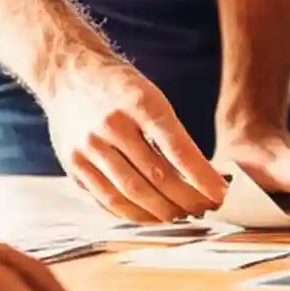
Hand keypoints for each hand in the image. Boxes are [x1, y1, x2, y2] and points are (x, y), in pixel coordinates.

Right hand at [44, 62, 227, 222]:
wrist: (67, 74)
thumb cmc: (122, 90)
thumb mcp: (153, 97)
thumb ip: (175, 136)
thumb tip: (207, 178)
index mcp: (140, 104)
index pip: (179, 151)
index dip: (203, 179)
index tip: (221, 195)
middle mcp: (112, 126)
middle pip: (157, 177)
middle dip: (187, 200)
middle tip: (206, 209)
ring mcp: (89, 147)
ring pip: (132, 193)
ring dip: (164, 212)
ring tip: (184, 216)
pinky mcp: (74, 165)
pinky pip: (108, 200)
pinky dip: (135, 214)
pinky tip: (154, 216)